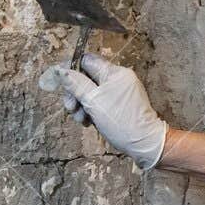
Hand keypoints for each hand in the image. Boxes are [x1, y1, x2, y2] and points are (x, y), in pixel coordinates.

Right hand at [40, 53, 167, 169]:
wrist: (144, 143)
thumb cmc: (121, 122)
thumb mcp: (93, 101)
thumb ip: (76, 84)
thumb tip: (60, 69)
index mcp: (114, 72)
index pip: (87, 61)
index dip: (71, 69)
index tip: (60, 82)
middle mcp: (118, 79)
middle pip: (87, 78)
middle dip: (75, 93)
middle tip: (70, 108)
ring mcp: (119, 92)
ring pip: (91, 92)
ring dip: (82, 105)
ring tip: (81, 119)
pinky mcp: (119, 105)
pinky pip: (100, 102)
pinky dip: (91, 111)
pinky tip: (88, 122)